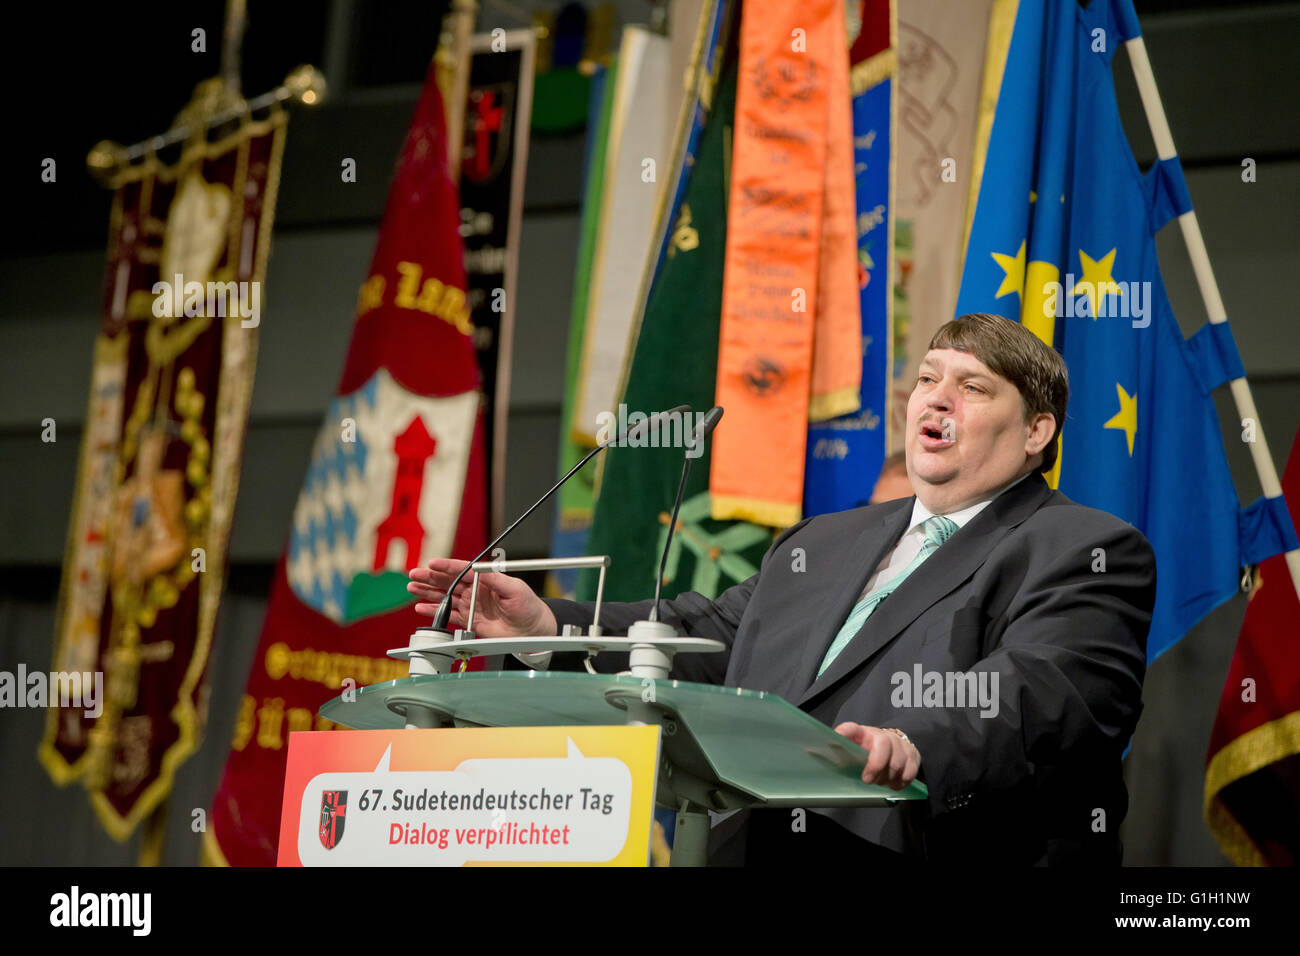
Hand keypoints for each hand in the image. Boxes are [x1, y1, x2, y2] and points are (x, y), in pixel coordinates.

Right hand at [407, 558, 556, 637]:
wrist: (532, 630)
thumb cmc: (528, 606)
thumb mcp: (515, 589)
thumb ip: (496, 580)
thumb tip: (481, 569)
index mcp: (485, 580)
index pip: (462, 570)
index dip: (446, 566)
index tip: (432, 563)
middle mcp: (476, 591)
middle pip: (448, 582)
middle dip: (430, 577)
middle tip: (414, 574)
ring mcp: (471, 606)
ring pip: (445, 597)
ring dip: (428, 592)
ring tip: (412, 588)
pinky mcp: (470, 621)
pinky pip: (449, 615)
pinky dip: (434, 611)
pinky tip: (421, 608)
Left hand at [834, 722, 921, 789]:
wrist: (894, 745)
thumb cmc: (869, 750)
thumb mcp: (854, 749)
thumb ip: (839, 752)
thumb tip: (814, 752)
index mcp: (862, 734)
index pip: (851, 728)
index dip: (844, 732)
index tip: (837, 738)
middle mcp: (882, 735)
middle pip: (883, 745)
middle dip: (876, 766)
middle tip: (867, 780)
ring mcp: (900, 744)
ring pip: (897, 762)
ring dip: (887, 778)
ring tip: (880, 781)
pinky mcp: (913, 755)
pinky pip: (910, 772)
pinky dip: (900, 782)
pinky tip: (893, 783)